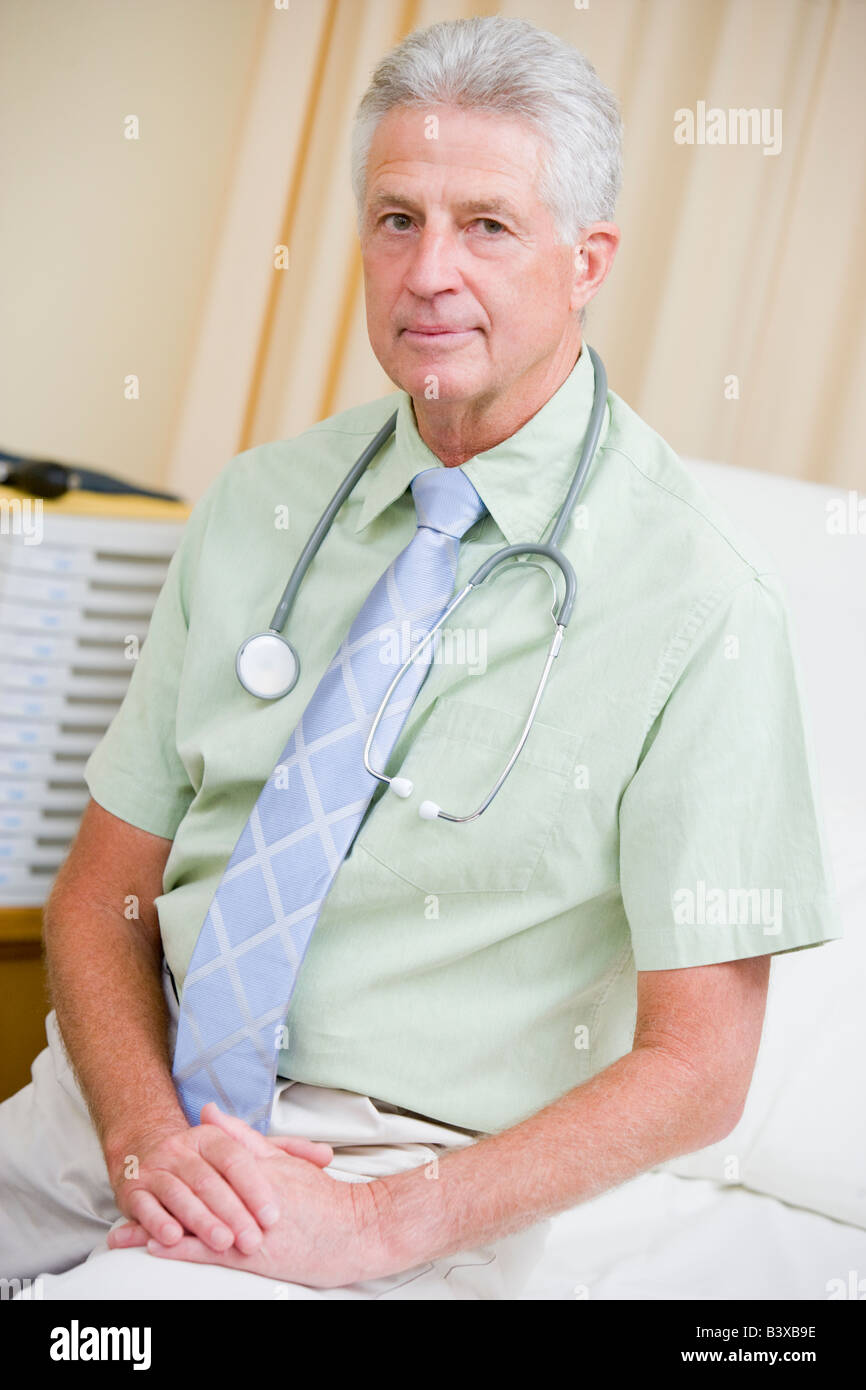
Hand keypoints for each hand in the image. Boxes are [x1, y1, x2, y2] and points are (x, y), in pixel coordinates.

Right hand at [106, 1103, 333, 1256]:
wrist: (144, 1146)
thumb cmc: (204, 1158)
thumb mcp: (244, 1150)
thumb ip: (285, 1152)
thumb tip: (325, 1155)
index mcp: (211, 1138)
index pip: (236, 1160)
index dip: (254, 1188)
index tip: (273, 1214)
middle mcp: (183, 1149)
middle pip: (210, 1180)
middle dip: (232, 1212)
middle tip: (252, 1240)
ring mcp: (158, 1169)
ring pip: (181, 1193)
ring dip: (200, 1220)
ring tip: (221, 1242)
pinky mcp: (134, 1190)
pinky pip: (146, 1205)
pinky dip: (157, 1221)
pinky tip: (172, 1238)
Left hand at [112, 1104, 388, 1287]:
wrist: (356, 1229)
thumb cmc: (323, 1199)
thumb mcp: (283, 1159)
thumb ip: (244, 1138)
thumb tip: (209, 1112)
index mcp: (251, 1169)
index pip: (200, 1166)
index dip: (167, 1170)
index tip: (139, 1169)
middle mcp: (244, 1196)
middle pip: (189, 1197)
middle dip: (152, 1203)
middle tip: (121, 1206)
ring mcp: (248, 1225)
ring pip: (193, 1225)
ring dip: (156, 1229)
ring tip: (123, 1235)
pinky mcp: (257, 1254)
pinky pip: (212, 1251)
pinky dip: (183, 1247)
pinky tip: (159, 1247)